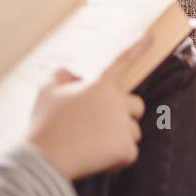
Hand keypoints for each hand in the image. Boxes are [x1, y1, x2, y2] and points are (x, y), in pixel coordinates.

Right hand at [26, 33, 152, 180]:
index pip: (121, 62)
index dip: (137, 48)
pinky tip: (96, 159)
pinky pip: (129, 153)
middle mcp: (116, 102)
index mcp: (99, 86)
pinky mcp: (126, 147)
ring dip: (118, 139)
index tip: (151, 35)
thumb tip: (72, 73)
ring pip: (133, 131)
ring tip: (91, 145)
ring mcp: (123, 125)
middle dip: (124, 115)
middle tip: (99, 127)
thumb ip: (61, 77)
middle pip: (136, 105)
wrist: (44, 157)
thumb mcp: (46, 93)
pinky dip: (117, 160)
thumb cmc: (44, 124)